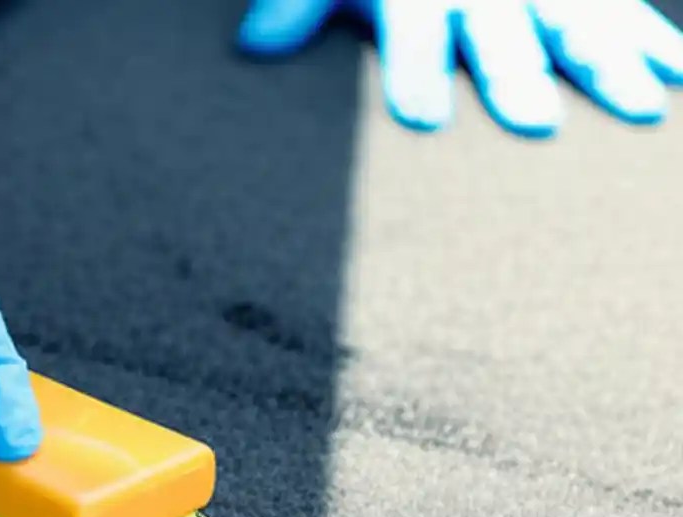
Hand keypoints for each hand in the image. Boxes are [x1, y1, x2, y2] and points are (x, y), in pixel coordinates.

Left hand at [236, 0, 682, 135]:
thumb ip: (296, 3)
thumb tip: (254, 47)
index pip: (412, 33)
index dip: (414, 72)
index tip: (420, 119)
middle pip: (500, 33)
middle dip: (515, 75)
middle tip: (533, 126)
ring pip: (575, 19)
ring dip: (606, 63)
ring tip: (637, 111)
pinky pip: (619, 6)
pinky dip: (649, 38)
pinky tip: (674, 75)